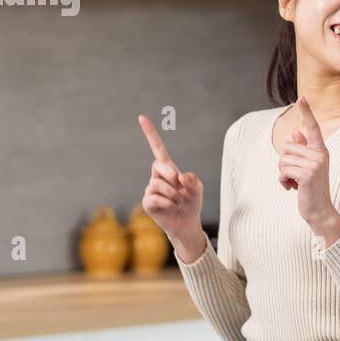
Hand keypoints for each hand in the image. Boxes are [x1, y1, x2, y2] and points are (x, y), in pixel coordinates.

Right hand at [137, 115, 206, 262]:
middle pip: (158, 166)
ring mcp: (150, 189)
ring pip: (158, 184)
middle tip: (180, 184)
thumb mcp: (198, 189)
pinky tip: (171, 208)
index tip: (141, 118)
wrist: (187, 223)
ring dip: (173, 194)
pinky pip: (155, 198)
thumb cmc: (191, 203)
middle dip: (170, 173)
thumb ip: (193, 180)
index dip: (150, 133)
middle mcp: (156, 177)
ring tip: (178, 202)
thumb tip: (180, 177)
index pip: (157, 148)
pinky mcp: (147, 202)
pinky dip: (168, 203)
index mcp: (168, 169)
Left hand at [278, 97, 339, 246]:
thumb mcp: (307, 167)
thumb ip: (302, 149)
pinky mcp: (308, 174)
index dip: (307, 112)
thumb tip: (294, 131)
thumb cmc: (311, 188)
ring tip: (294, 183)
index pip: (312, 128)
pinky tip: (292, 188)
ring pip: (283, 158)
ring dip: (283, 173)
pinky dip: (282, 181)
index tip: (302, 98)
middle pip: (287, 147)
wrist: (320, 211)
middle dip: (284, 162)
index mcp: (321, 150)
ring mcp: (315, 164)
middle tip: (294, 176)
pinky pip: (283, 170)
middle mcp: (320, 154)